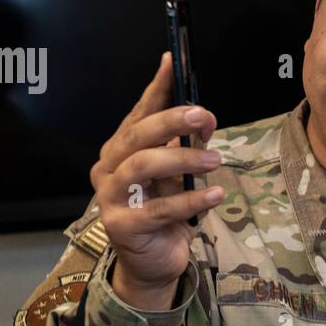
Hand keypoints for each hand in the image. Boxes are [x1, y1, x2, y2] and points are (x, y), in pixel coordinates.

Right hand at [90, 52, 219, 308]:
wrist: (153, 262)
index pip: (138, 113)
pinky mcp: (123, 227)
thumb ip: (184, 146)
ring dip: (183, 159)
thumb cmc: (165, 211)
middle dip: (171, 121)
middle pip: (136, 136)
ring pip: (143, 167)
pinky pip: (159, 209)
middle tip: (204, 116)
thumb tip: (204, 118)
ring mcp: (111, 198)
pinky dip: (191, 201)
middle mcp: (109, 169)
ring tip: (214, 159)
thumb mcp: (176, 174)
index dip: (155, 88)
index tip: (173, 62)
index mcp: (120, 150)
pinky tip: (215, 195)